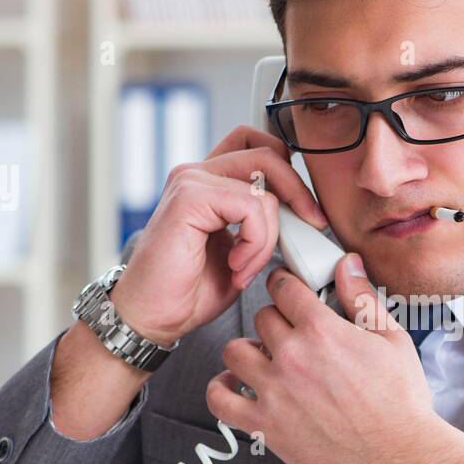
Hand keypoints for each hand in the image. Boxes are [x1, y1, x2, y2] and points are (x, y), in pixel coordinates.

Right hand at [109, 126, 326, 345]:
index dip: (291, 172)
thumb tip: (305, 215)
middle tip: (311, 224)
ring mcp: (191, 181)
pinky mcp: (189, 197)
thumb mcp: (242, 252)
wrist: (152, 316)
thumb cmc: (190, 291)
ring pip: (263, 190)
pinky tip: (236, 265)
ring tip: (245, 267)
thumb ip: (265, 225)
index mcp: (211, 182)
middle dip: (298, 192)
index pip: (260, 147)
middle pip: (268, 153)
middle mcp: (198, 173)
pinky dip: (255, 242)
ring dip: (267, 237)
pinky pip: (249, 207)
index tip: (310, 211)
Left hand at [207, 254, 440, 463]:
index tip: (286, 290)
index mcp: (322, 331)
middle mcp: (293, 358)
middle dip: (276, 320)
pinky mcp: (265, 426)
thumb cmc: (400, 404)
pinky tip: (236, 386)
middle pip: (261, 317)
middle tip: (289, 332)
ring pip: (235, 351)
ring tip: (264, 357)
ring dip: (248, 350)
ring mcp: (274, 392)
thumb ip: (363, 298)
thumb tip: (348, 266)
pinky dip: (221, 389)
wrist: (399, 457)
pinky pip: (220, 400)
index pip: (284, 288)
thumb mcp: (392, 339)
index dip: (285, 284)